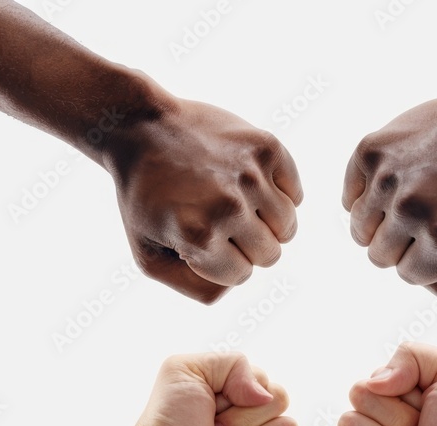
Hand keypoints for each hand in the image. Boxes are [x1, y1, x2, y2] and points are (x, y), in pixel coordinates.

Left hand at [108, 85, 303, 303]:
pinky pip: (295, 193)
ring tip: (238, 205)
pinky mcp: (267, 148)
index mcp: (199, 236)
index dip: (222, 263)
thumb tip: (234, 286)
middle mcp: (229, 205)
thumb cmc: (144, 199)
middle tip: (220, 223)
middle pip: (270, 254)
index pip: (242, 275)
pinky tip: (251, 185)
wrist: (140, 127)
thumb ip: (194, 287)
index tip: (199, 241)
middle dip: (246, 246)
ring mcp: (250, 174)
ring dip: (267, 223)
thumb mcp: (148, 256)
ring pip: (288, 226)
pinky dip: (280, 194)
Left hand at [124, 353, 299, 425]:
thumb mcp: (187, 370)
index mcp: (240, 398)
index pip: (268, 381)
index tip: (209, 408)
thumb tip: (264, 396)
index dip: (239, 394)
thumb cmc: (167, 425)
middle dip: (241, 419)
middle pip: (281, 403)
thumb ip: (234, 363)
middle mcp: (255, 425)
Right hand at [342, 87, 436, 300]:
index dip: (431, 259)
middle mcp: (409, 206)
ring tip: (413, 201)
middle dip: (404, 244)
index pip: (409, 275)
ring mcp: (385, 176)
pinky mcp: (369, 151)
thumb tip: (420, 287)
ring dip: (383, 223)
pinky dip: (367, 196)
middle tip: (432, 216)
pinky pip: (349, 198)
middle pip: (379, 256)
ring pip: (359, 230)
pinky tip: (397, 182)